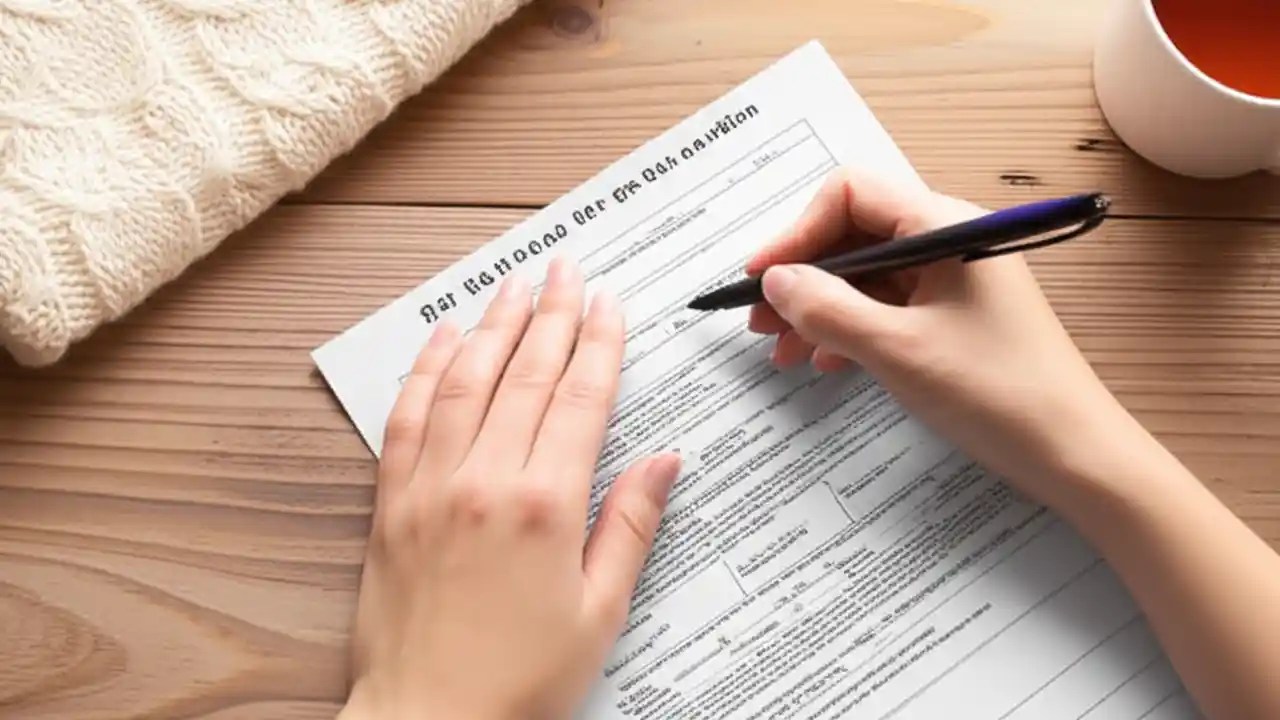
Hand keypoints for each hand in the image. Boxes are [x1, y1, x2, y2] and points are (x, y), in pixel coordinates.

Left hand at [339, 257, 680, 719]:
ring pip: (465, 380)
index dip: (599, 343)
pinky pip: (407, 416)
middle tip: (568, 270)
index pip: (580, 398)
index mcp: (545, 505)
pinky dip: (425, 369)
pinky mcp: (391, 502)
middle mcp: (484, 481)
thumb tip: (664, 461)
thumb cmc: (518, 681)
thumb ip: (630, 525)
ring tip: (514, 285)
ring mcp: (430, 486)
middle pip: (525, 373)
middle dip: (553, 313)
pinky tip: (442, 338)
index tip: (611, 304)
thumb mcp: (599, 612)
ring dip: (492, 324)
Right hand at [747, 167, 1137, 507]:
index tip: (760, 278)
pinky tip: (823, 362)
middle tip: (757, 320)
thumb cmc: (999, 394)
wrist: (1077, 454)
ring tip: (779, 349)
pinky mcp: (956, 318)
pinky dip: (849, 329)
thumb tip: (774, 280)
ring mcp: (954, 280)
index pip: (850, 195)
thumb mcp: (897, 349)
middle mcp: (950, 240)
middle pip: (854, 235)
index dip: (796, 232)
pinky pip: (887, 307)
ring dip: (818, 309)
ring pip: (866, 276)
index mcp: (945, 226)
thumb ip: (828, 309)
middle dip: (801, 276)